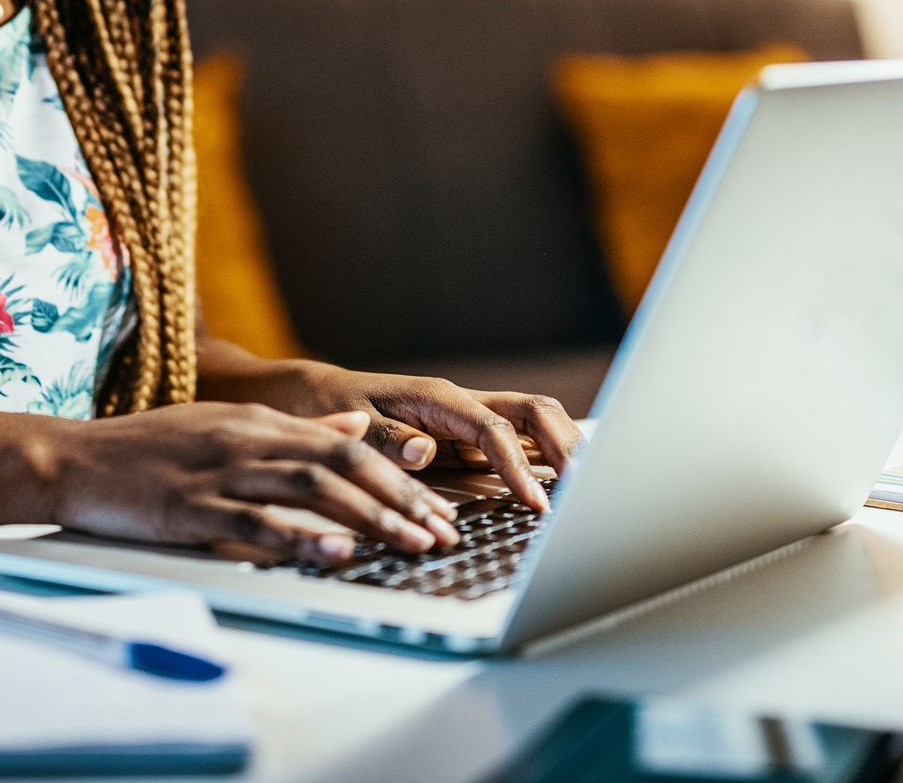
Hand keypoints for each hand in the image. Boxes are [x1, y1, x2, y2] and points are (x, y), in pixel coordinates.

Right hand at [47, 401, 463, 563]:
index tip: (437, 510)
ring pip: (311, 488)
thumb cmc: (147, 449)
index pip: (346, 445)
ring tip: (410, 543)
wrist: (72, 459)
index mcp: (259, 422)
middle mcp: (248, 440)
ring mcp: (220, 473)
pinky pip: (255, 522)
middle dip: (400, 498)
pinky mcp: (191, 508)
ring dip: (368, 517)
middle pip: (342, 463)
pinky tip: (335, 553)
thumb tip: (355, 426)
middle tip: (442, 532)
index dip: (399, 477)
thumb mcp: (226, 424)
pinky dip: (300, 537)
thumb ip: (295, 428)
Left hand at [253, 365, 583, 512]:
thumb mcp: (346, 427)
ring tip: (590, 493)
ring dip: (566, 452)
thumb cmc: (328, 409)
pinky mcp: (469, 439)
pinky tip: (562, 493)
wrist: (312, 398)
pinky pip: (518, 445)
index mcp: (438, 400)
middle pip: (535, 413)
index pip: (494, 429)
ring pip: (535, 425)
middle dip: (568, 447)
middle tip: (589, 492)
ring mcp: (470, 421)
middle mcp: (463, 405)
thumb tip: (426, 454)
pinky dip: (545, 463)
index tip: (537, 505)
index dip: (518, 467)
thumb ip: (387, 442)